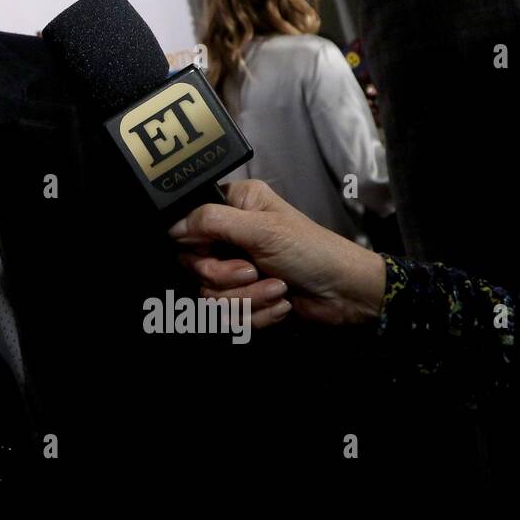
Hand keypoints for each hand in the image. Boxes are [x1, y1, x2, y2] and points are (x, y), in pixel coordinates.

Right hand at [168, 180, 386, 328]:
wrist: (347, 294)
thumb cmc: (313, 252)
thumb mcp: (262, 230)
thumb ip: (213, 221)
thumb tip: (173, 225)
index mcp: (235, 206)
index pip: (188, 223)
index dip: (195, 243)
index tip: (213, 251)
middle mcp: (231, 235)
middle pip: (195, 264)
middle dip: (226, 278)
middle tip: (253, 272)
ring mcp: (238, 268)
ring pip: (211, 294)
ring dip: (247, 299)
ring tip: (279, 291)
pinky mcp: (246, 297)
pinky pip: (229, 314)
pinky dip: (257, 314)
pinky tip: (281, 305)